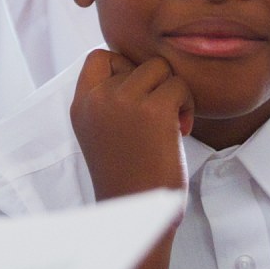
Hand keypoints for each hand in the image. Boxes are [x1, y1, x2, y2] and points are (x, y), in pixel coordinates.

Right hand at [70, 51, 192, 199]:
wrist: (138, 211)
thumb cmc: (128, 176)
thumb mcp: (102, 131)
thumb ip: (110, 99)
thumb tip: (139, 66)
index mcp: (81, 105)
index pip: (99, 57)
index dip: (123, 67)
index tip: (136, 96)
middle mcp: (98, 99)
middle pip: (135, 62)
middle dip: (152, 85)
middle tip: (157, 117)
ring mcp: (124, 101)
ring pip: (160, 68)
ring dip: (172, 91)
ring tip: (171, 122)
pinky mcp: (154, 110)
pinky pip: (179, 86)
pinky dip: (187, 105)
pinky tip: (180, 130)